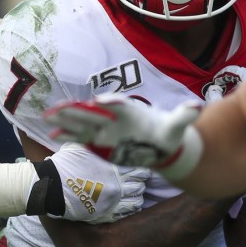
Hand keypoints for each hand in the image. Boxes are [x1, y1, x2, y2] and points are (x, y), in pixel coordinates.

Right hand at [44, 94, 202, 172]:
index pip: (119, 105)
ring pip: (81, 122)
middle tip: (60, 107)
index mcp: (131, 110)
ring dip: (65, 119)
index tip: (100, 103)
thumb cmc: (168, 133)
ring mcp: (104, 128)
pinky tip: (51, 137)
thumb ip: (184, 116)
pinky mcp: (99, 140)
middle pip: (93, 111)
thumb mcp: (177, 126)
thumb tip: (197, 107)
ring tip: (47, 116)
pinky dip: (67, 136)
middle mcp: (114, 117)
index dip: (110, 103)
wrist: (162, 143)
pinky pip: (80, 137)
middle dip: (76, 109)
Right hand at [44, 142, 150, 222]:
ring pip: (136, 202)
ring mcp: (112, 203)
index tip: (143, 171)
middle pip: (140, 187)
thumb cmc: (63, 166)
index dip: (143, 171)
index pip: (140, 171)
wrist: (50, 188)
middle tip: (137, 183)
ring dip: (136, 198)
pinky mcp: (105, 216)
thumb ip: (93, 147)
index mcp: (114, 170)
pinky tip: (125, 207)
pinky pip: (125, 215)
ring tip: (131, 196)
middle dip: (140, 184)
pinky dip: (128, 210)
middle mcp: (117, 187)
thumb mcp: (79, 148)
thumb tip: (95, 137)